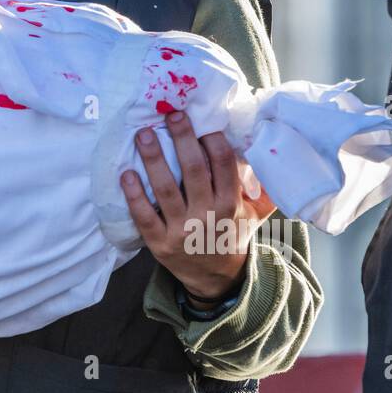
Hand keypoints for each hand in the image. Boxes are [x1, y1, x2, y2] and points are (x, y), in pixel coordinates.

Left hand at [118, 110, 275, 300]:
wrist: (215, 279)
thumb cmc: (232, 234)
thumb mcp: (255, 214)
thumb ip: (262, 187)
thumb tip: (266, 148)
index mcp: (231, 204)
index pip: (223, 165)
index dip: (212, 139)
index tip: (202, 119)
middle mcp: (207, 216)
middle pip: (193, 170)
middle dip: (182, 139)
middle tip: (171, 113)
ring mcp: (181, 230)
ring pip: (166, 189)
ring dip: (153, 159)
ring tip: (142, 134)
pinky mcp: (159, 243)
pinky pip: (144, 215)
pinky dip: (134, 195)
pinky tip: (126, 173)